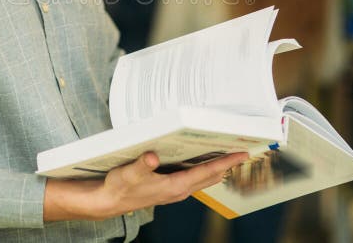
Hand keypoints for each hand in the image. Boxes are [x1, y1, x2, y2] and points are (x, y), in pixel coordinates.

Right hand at [43, 151, 247, 221]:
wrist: (109, 201)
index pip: (206, 172)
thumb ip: (142, 165)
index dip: (225, 163)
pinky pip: (193, 179)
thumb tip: (152, 156)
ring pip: (203, 179)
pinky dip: (203, 171)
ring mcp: (175, 191)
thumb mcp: (129, 173)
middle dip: (227, 165)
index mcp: (175, 186)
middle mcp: (179, 190)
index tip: (241, 154)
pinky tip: (203, 162)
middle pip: (210, 176)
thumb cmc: (119, 187)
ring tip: (229, 156)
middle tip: (242, 151)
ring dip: (216, 168)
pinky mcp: (169, 188)